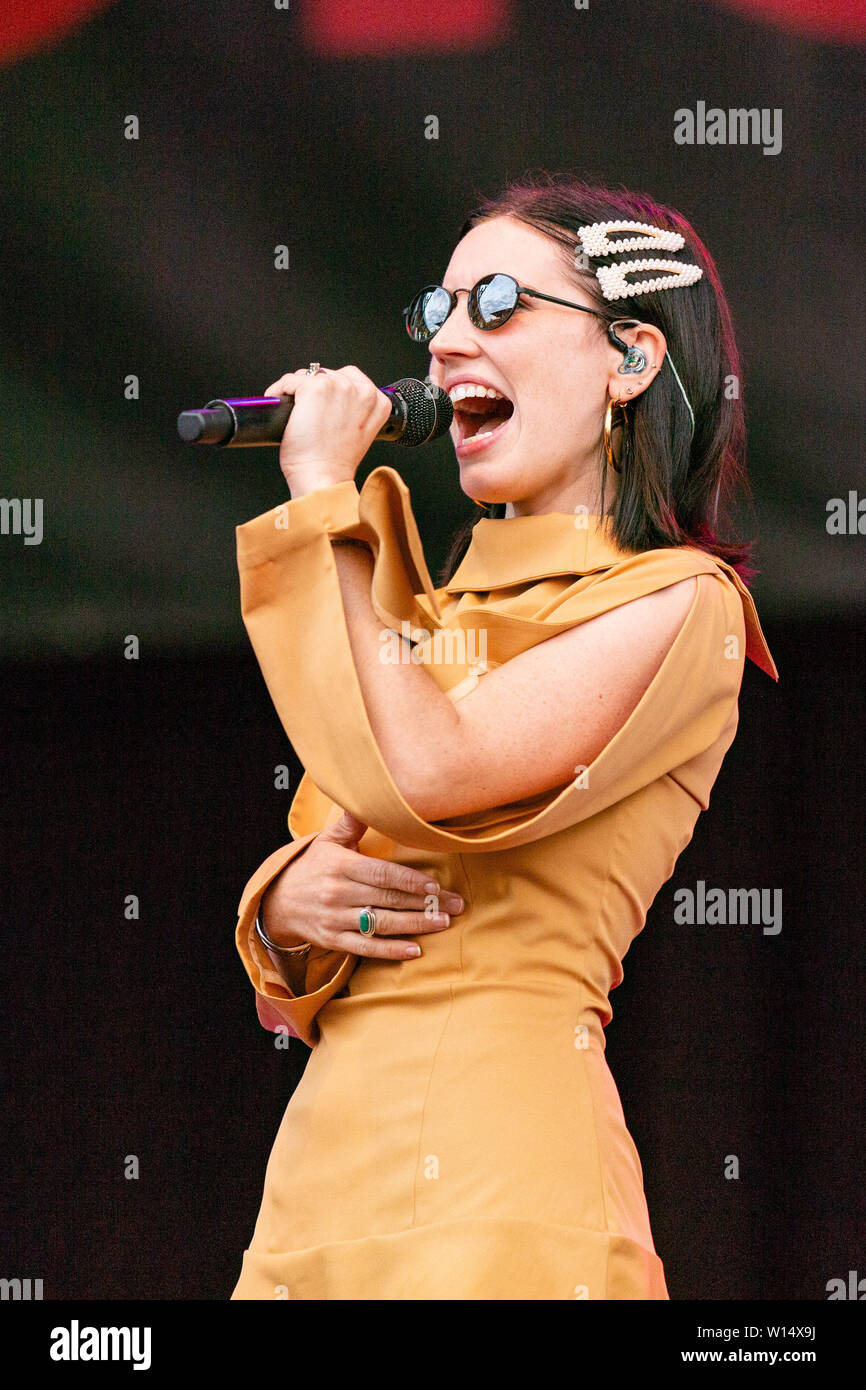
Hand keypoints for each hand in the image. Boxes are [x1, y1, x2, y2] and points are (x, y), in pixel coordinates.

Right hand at [260, 810, 464, 960]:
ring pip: (381, 924)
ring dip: (415, 925)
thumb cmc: (311, 867)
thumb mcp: (327, 841)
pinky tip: (415, 950)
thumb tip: (367, 795)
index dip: (409, 880)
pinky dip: (391, 950)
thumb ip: (352, 824)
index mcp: (340, 866)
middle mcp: (338, 893)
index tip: (434, 885)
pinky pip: (366, 948)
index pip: (381, 874)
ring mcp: (335, 919)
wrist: (276, 901)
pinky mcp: (333, 940)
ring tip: (443, 922)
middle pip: (388, 899)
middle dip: (424, 903)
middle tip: (455, 905)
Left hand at [263, 365, 392, 494]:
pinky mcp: (315, 388)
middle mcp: (361, 390)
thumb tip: (333, 401)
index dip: (332, 390)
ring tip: (293, 410)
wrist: (323, 478)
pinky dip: (279, 390)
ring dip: (296, 389)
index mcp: (378, 402)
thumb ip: (355, 412)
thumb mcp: (358, 434)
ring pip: (308, 375)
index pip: (352, 379)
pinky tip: (279, 403)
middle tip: (307, 411)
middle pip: (329, 374)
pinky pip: (290, 380)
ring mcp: (338, 386)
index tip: (322, 403)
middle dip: (314, 390)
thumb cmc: (336, 464)